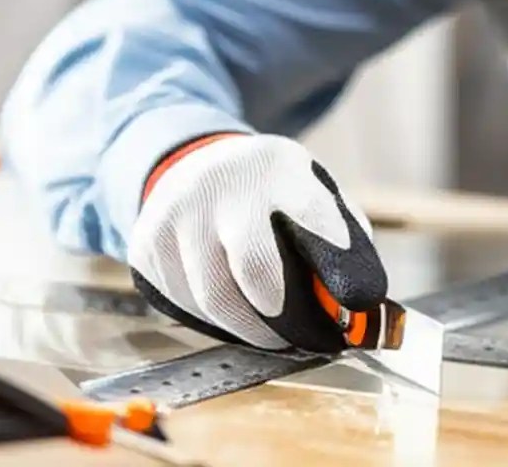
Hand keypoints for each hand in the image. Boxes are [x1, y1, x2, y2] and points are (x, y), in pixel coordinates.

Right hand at [127, 134, 386, 353]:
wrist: (199, 167)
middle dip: (284, 319)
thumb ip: (343, 245)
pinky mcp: (145, 244)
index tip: (359, 304)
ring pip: (213, 300)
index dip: (338, 266)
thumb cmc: (274, 196)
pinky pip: (182, 306)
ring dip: (247, 330)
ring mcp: (175, 212)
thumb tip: (362, 310)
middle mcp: (221, 184)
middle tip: (302, 340)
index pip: (313, 219)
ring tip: (269, 332)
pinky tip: (229, 312)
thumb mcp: (316, 196)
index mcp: (280, 169)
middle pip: (254, 270)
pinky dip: (211, 322)